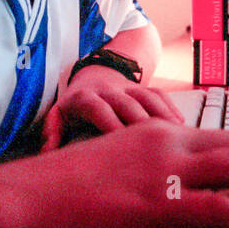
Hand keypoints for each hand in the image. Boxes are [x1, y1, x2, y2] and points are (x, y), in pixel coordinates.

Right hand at [0, 117, 228, 227]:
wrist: (23, 199)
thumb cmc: (57, 191)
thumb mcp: (108, 168)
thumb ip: (141, 171)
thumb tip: (164, 191)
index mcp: (154, 133)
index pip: (220, 134)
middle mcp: (165, 143)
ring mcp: (163, 171)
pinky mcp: (157, 204)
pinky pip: (221, 209)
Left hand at [40, 66, 183, 150]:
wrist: (95, 73)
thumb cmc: (76, 103)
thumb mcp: (59, 114)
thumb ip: (52, 132)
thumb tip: (47, 154)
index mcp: (86, 97)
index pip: (98, 108)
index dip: (109, 123)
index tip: (120, 145)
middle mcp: (109, 90)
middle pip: (128, 103)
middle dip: (140, 123)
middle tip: (154, 148)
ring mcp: (129, 87)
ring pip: (148, 97)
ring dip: (161, 117)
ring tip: (175, 138)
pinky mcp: (145, 87)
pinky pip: (160, 94)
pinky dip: (171, 109)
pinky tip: (181, 127)